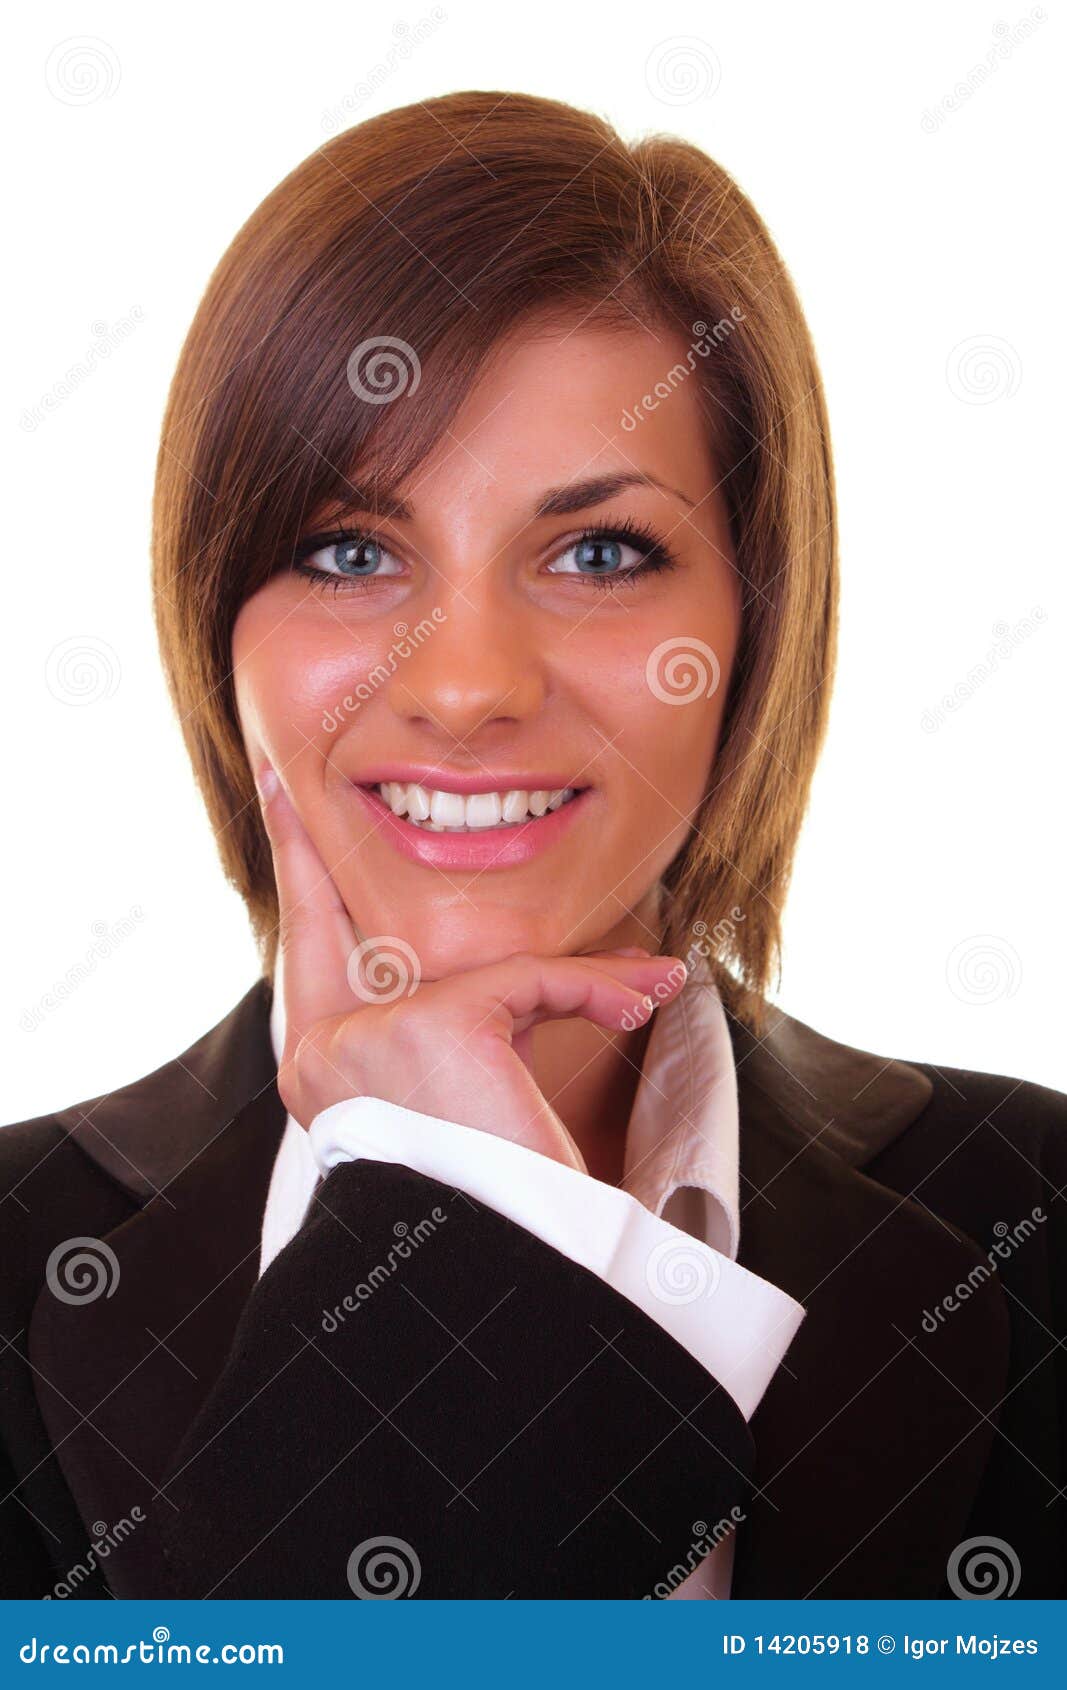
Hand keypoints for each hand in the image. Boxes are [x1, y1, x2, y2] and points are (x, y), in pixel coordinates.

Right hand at [255, 761, 686, 1171]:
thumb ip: (456, 1027)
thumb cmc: (499, 1200)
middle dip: (312, 843)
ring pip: (475, 963)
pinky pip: (531, 980)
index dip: (298, 869)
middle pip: (334, 919)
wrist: (519, 1269)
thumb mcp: (459, 1102)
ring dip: (576, 972)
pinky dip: (596, 989)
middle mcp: (322, 1054)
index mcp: (319, 1072)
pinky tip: (643, 1002)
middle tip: (289, 776)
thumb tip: (514, 979)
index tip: (280, 794)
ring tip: (650, 979)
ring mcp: (372, 1037)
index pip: (306, 949)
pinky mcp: (438, 1024)